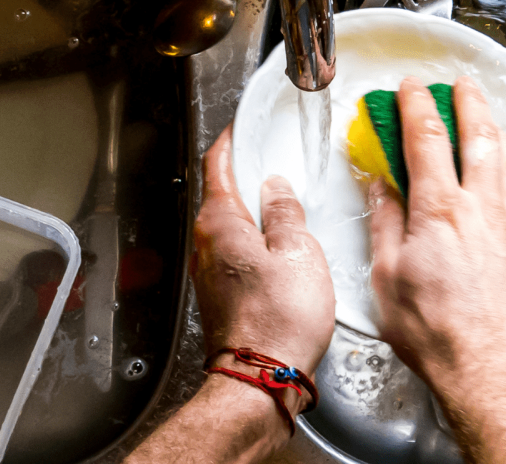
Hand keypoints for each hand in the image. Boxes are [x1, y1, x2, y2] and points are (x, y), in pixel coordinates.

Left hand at [192, 127, 335, 399]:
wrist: (264, 377)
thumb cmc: (280, 319)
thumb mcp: (299, 251)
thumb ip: (287, 212)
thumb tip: (277, 188)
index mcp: (220, 224)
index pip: (216, 166)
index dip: (231, 142)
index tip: (242, 128)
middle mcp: (206, 246)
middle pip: (222, 195)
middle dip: (247, 176)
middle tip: (275, 160)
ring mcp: (211, 272)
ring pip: (231, 226)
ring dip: (255, 211)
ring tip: (287, 203)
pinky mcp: (224, 295)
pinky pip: (239, 253)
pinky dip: (258, 240)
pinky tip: (284, 247)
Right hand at [368, 76, 505, 397]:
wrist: (489, 368)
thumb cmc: (436, 334)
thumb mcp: (387, 278)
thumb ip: (385, 224)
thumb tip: (382, 187)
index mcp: (440, 211)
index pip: (428, 139)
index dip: (417, 106)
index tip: (410, 88)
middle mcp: (482, 209)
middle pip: (478, 136)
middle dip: (467, 102)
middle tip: (459, 84)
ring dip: (495, 128)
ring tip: (487, 114)